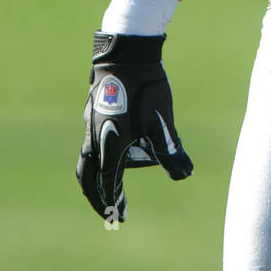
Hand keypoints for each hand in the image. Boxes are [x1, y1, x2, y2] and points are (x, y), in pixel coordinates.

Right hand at [76, 32, 192, 224]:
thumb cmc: (146, 86)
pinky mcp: (93, 113)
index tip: (120, 217)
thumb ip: (171, 149)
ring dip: (95, 179)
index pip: (108, 184)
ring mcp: (90, 125)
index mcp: (109, 145)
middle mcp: (94, 139)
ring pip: (85, 162)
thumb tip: (185, 174)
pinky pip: (88, 145)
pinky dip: (94, 160)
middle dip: (97, 197)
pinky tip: (110, 156)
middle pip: (88, 178)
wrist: (127, 53)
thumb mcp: (162, 120)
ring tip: (109, 189)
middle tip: (109, 211)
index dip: (113, 202)